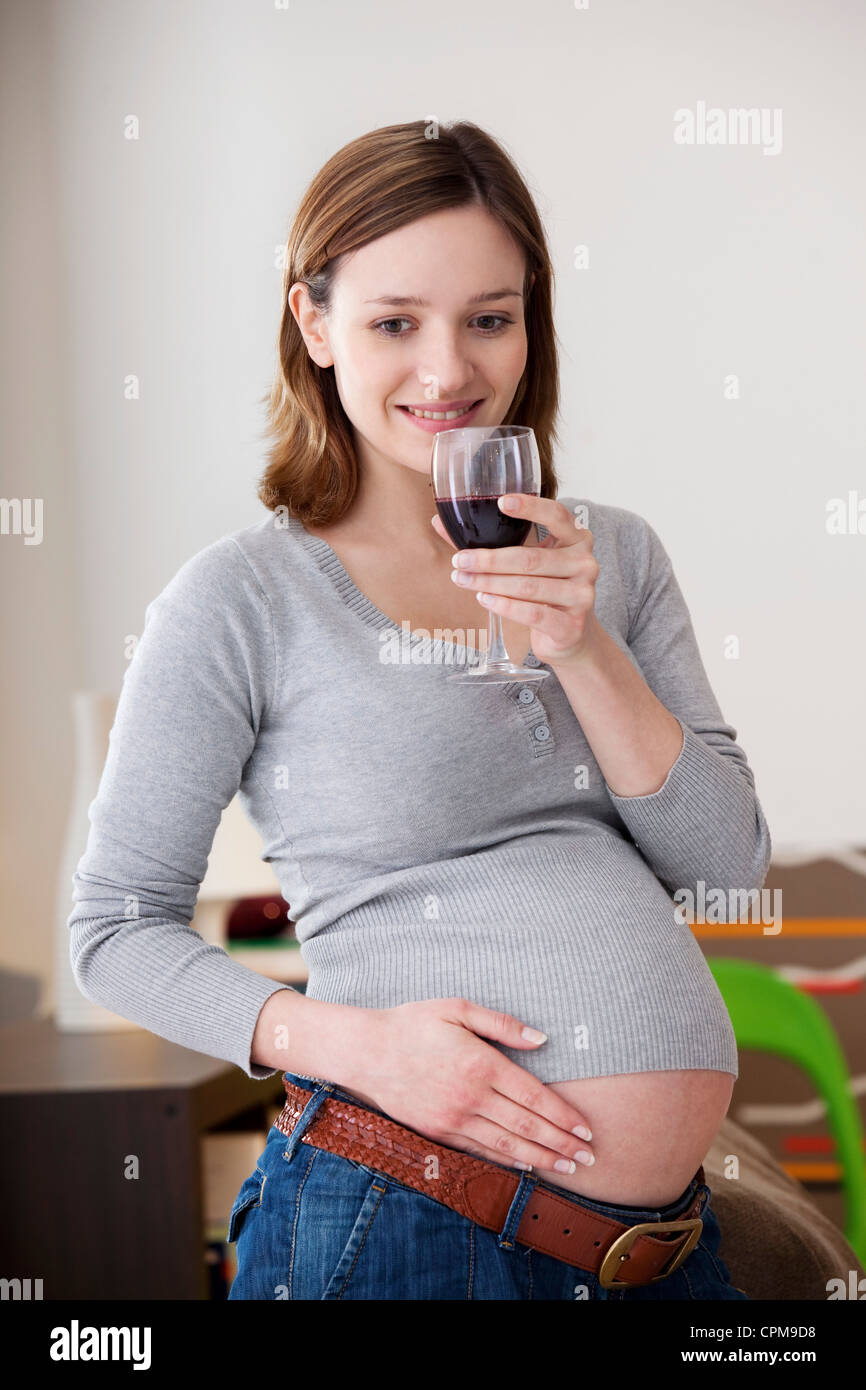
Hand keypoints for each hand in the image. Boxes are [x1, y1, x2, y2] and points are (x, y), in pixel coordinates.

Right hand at [346, 997, 594, 1174]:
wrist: (366, 1051)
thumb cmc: (414, 1023)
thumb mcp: (458, 1008)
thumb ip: (502, 1024)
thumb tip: (542, 1039)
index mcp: (480, 1064)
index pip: (533, 1097)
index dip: (564, 1116)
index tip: (587, 1129)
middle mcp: (470, 1097)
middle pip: (527, 1127)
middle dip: (562, 1144)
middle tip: (589, 1157)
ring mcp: (453, 1119)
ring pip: (507, 1146)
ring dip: (542, 1159)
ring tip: (568, 1168)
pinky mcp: (438, 1133)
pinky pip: (481, 1151)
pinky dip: (508, 1161)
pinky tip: (527, 1165)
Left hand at [432, 494, 600, 667]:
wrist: (570, 636)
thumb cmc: (545, 591)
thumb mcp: (526, 562)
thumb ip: (491, 541)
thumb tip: (439, 521)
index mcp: (577, 539)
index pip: (557, 515)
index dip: (530, 507)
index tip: (501, 502)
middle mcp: (585, 564)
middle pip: (531, 558)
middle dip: (489, 559)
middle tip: (460, 559)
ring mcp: (582, 596)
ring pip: (528, 586)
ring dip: (490, 582)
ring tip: (463, 579)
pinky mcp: (572, 625)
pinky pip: (532, 613)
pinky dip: (504, 605)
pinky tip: (484, 599)